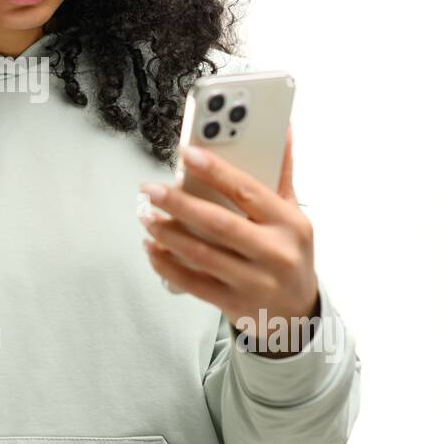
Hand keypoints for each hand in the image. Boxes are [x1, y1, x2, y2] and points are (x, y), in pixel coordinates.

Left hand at [139, 124, 319, 344]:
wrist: (297, 314)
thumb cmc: (289, 252)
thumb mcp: (293, 215)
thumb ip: (282, 174)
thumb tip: (283, 129)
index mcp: (289, 224)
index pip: (248, 191)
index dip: (215, 170)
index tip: (185, 153)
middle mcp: (275, 253)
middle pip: (218, 224)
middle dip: (179, 204)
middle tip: (150, 189)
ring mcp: (254, 282)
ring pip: (202, 254)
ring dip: (167, 234)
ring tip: (146, 215)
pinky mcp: (235, 304)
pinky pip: (193, 283)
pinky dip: (167, 264)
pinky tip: (152, 247)